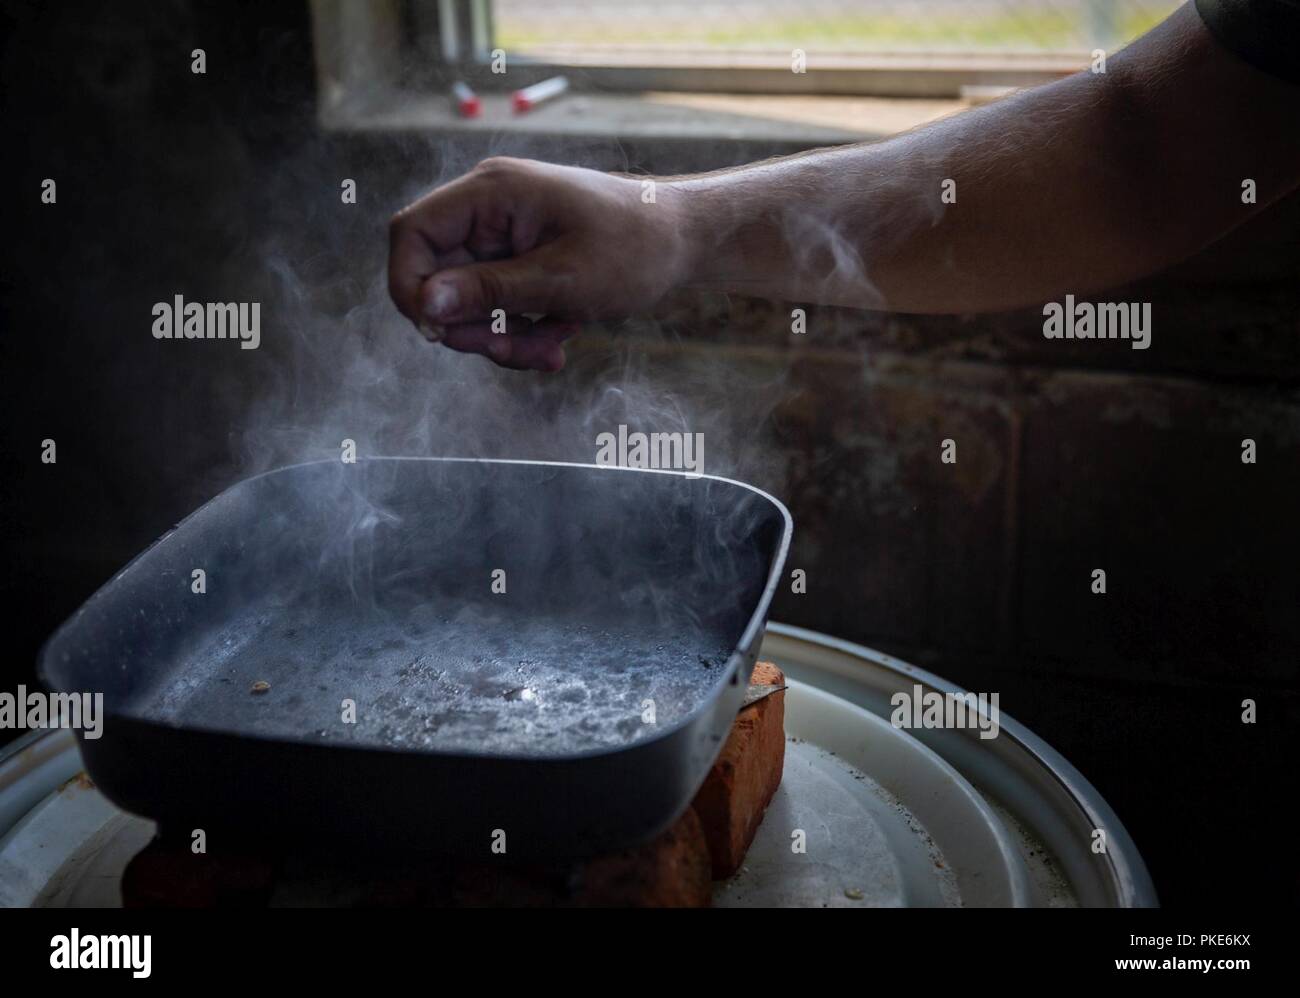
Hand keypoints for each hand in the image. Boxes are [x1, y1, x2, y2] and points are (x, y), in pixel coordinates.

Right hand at [388, 157, 687, 370]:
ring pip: (467, 305)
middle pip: (437, 279)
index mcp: (491, 194)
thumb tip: (424, 305)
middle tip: (517, 352)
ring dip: (502, 338)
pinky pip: (496, 309)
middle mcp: (488, 211)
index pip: (412, 233)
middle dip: (473, 328)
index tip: (435, 332)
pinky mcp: (518, 264)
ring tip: (551, 349)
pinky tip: (558, 338)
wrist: (685, 243)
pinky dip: (520, 333)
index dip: (410, 286)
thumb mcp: (563, 279)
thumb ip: (490, 291)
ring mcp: (502, 238)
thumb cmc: (635, 248)